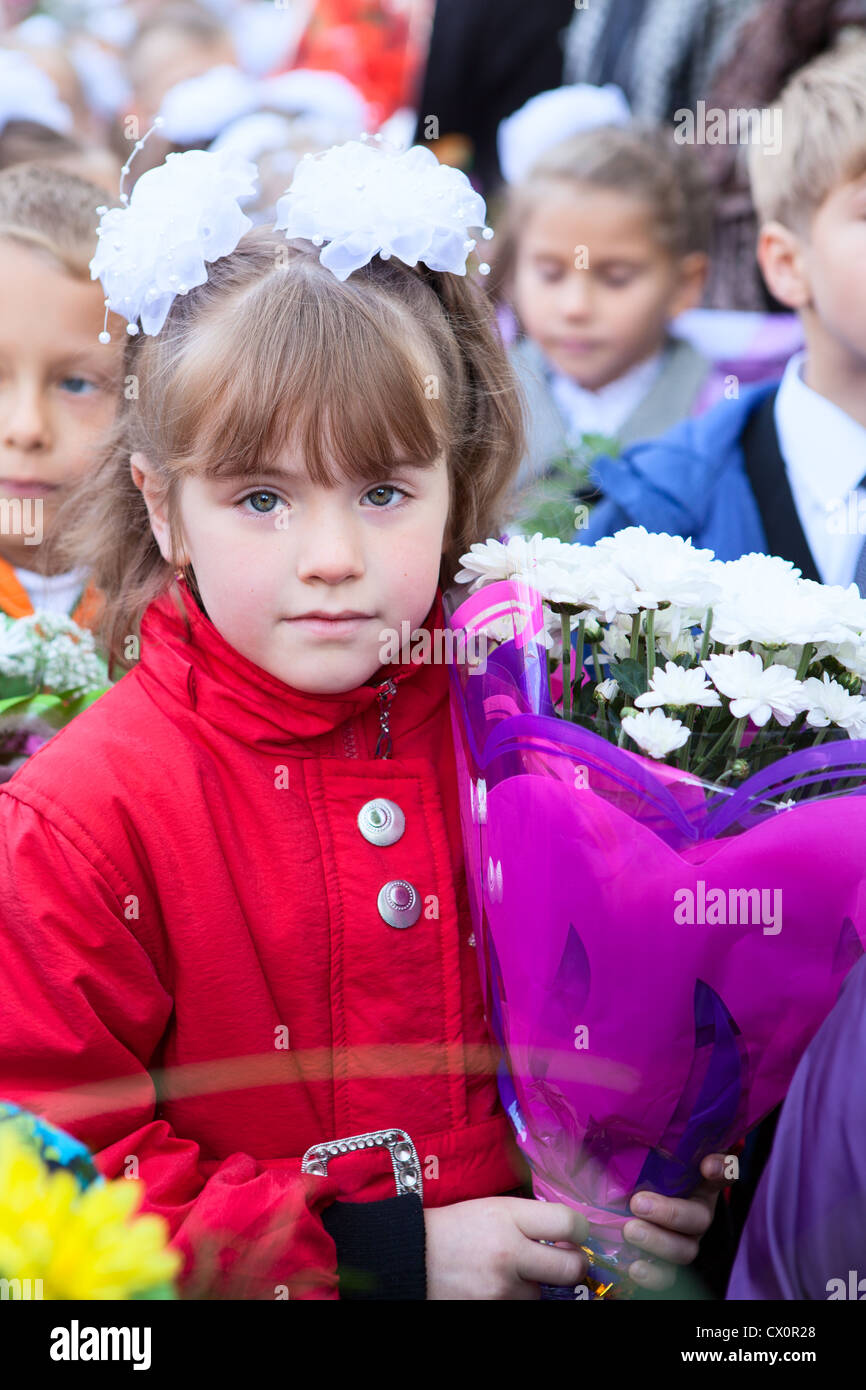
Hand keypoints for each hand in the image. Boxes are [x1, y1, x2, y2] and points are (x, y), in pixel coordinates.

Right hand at [424, 1196, 587, 1299]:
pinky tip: (497, 1286)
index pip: (568, 1223)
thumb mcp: (493, 1209)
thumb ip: (530, 1218)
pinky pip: (522, 1307)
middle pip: (572, 1268)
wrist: (412, 1258)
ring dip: (533, 1285)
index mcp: (509, 1217)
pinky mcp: (494, 1312)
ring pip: (543, 1293)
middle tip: (566, 1262)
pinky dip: (515, 1299)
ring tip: (509, 1273)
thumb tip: (570, 1232)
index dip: (580, 1230)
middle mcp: (509, 1254)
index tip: (576, 1234)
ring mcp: (502, 1290)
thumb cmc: (456, 1228)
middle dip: (574, 1265)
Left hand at [621, 1152, 730, 1291]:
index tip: (707, 1165)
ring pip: (685, 1249)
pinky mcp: (667, 1265)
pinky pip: (668, 1277)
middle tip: (638, 1203)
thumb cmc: (637, 1172)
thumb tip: (614, 1120)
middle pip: (699, 1218)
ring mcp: (684, 1241)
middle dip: (670, 1212)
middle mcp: (696, 1212)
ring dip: (658, 1242)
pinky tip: (634, 1268)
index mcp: (697, 1182)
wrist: (626, 1205)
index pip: (722, 1172)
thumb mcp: (643, 1155)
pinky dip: (652, 1275)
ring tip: (629, 1231)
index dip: (721, 1169)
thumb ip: (642, 1143)